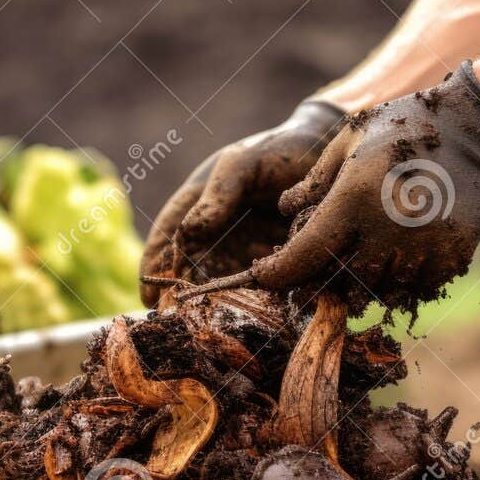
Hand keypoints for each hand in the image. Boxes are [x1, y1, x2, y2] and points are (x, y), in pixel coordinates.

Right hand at [139, 100, 344, 304]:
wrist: (329, 155)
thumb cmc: (279, 151)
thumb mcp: (243, 165)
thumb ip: (216, 197)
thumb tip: (187, 233)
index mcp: (197, 204)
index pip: (166, 239)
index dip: (155, 268)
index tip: (150, 297)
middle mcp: (215, 230)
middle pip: (189, 269)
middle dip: (181, 295)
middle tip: (176, 324)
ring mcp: (242, 248)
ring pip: (219, 282)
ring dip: (213, 304)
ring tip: (206, 328)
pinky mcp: (271, 261)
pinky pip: (255, 287)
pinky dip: (248, 302)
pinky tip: (246, 320)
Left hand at [249, 61, 479, 301]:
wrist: (477, 127)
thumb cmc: (404, 125)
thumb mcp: (350, 139)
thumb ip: (315, 179)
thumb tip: (286, 211)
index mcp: (353, 199)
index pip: (305, 254)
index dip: (279, 273)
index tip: (265, 276)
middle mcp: (386, 230)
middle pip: (340, 282)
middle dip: (325, 278)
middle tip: (323, 264)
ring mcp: (422, 248)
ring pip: (378, 291)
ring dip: (366, 281)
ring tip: (368, 254)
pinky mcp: (451, 257)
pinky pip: (415, 289)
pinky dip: (402, 280)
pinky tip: (402, 253)